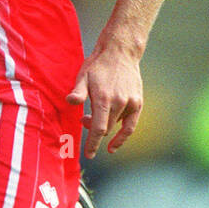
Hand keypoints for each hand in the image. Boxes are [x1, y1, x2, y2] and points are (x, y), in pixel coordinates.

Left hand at [66, 39, 143, 158]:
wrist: (120, 52)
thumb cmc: (97, 65)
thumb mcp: (83, 76)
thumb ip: (78, 92)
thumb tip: (70, 102)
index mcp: (104, 98)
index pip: (99, 129)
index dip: (93, 144)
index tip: (89, 155)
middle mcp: (119, 102)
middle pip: (106, 128)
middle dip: (93, 130)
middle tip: (84, 119)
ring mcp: (130, 103)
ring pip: (116, 126)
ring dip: (105, 127)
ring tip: (94, 118)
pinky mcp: (138, 102)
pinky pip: (131, 125)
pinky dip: (123, 135)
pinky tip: (114, 144)